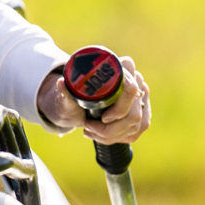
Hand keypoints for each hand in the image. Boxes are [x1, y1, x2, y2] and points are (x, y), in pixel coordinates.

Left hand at [37, 56, 151, 143]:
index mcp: (119, 67)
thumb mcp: (66, 95)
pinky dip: (117, 137)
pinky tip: (102, 135)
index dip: (119, 108)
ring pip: (136, 124)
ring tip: (91, 131)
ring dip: (112, 134)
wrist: (76, 104)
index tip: (103, 118)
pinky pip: (136, 130)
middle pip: (134, 113)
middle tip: (90, 127)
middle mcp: (135, 79)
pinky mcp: (143, 110)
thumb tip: (61, 83)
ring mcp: (141, 95)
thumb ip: (64, 90)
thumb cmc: (72, 96)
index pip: (130, 88)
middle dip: (112, 128)